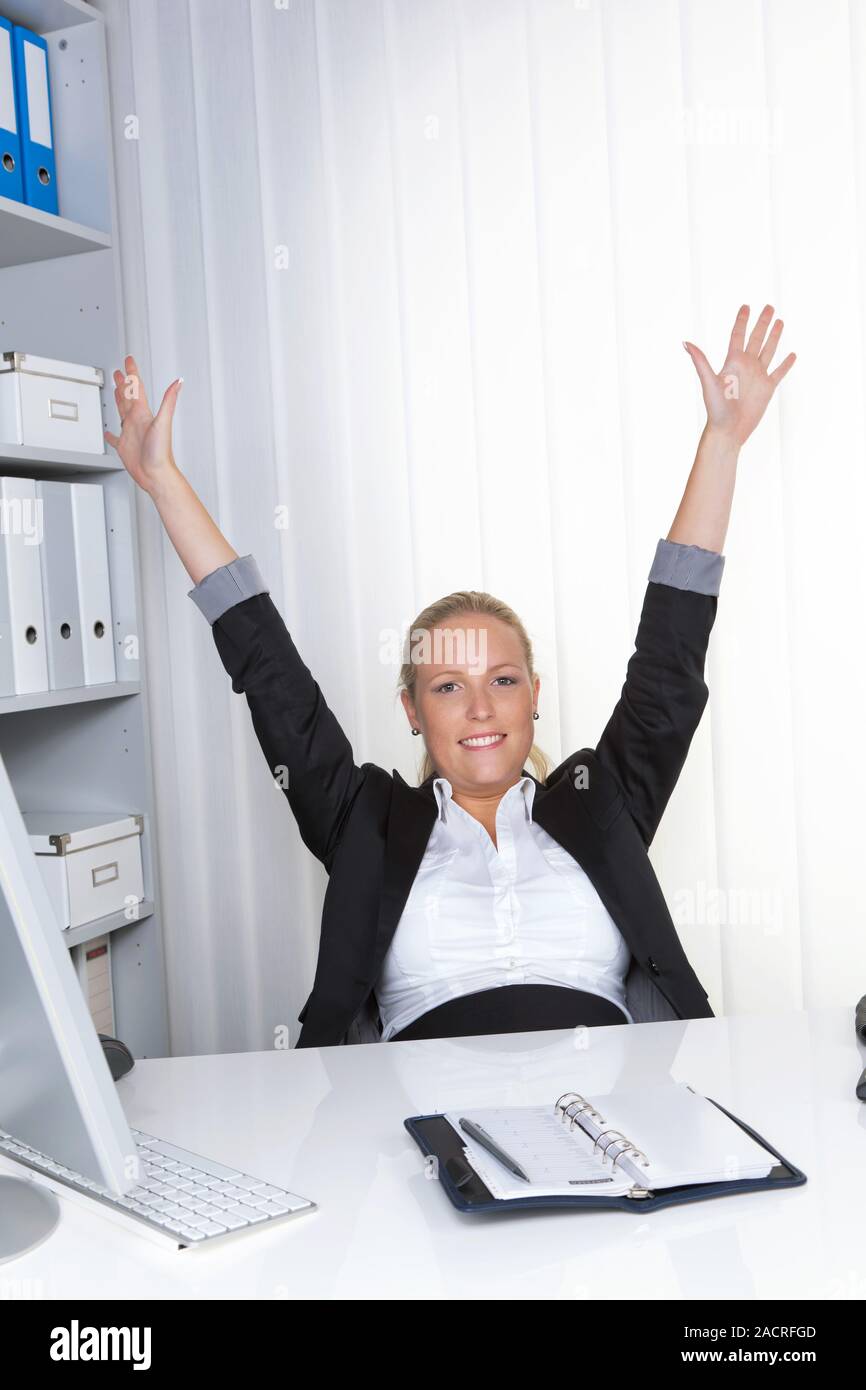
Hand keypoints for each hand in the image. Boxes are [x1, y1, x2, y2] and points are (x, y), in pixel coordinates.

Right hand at [104, 354, 181, 492]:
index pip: (136, 388)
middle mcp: (137, 421)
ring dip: (118, 401)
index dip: (132, 373)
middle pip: (127, 397)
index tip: (129, 360)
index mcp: (143, 413)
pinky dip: (110, 434)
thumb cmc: (160, 452)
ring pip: (121, 412)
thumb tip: (178, 382)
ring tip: (115, 391)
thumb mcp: (163, 422)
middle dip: (123, 383)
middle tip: (119, 372)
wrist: (156, 474)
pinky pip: (115, 438)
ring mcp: (130, 433)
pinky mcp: (125, 446)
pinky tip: (108, 432)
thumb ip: (169, 400)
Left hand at [683, 304, 795, 447]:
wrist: (729, 430)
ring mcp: (758, 376)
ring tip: (780, 321)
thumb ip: (700, 361)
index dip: (742, 320)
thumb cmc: (716, 409)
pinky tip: (792, 354)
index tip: (746, 306)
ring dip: (774, 336)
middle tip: (769, 306)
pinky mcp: (767, 388)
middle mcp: (746, 366)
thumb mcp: (708, 382)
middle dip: (762, 322)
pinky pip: (779, 372)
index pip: (737, 335)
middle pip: (756, 338)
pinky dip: (786, 363)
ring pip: (769, 351)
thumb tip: (685, 342)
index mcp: (732, 362)